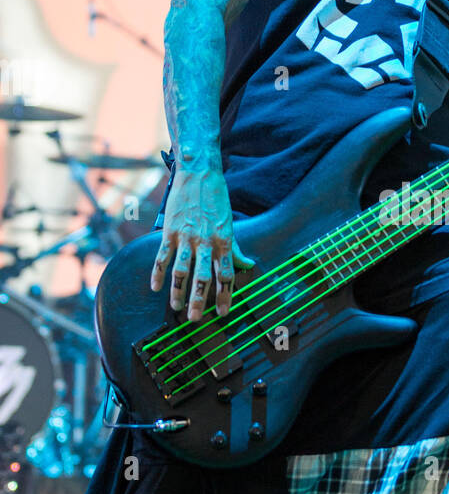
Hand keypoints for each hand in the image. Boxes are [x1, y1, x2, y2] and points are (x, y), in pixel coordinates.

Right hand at [150, 167, 253, 320]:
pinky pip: (162, 257)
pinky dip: (158, 273)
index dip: (225, 295)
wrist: (199, 173)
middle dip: (199, 301)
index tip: (223, 313)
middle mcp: (206, 242)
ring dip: (178, 292)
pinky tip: (155, 288)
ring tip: (177, 308)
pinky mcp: (170, 231)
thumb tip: (248, 265)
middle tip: (196, 320)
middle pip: (203, 277)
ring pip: (182, 271)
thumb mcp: (230, 223)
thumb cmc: (216, 199)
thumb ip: (236, 247)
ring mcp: (187, 237)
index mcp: (223, 241)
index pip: (226, 274)